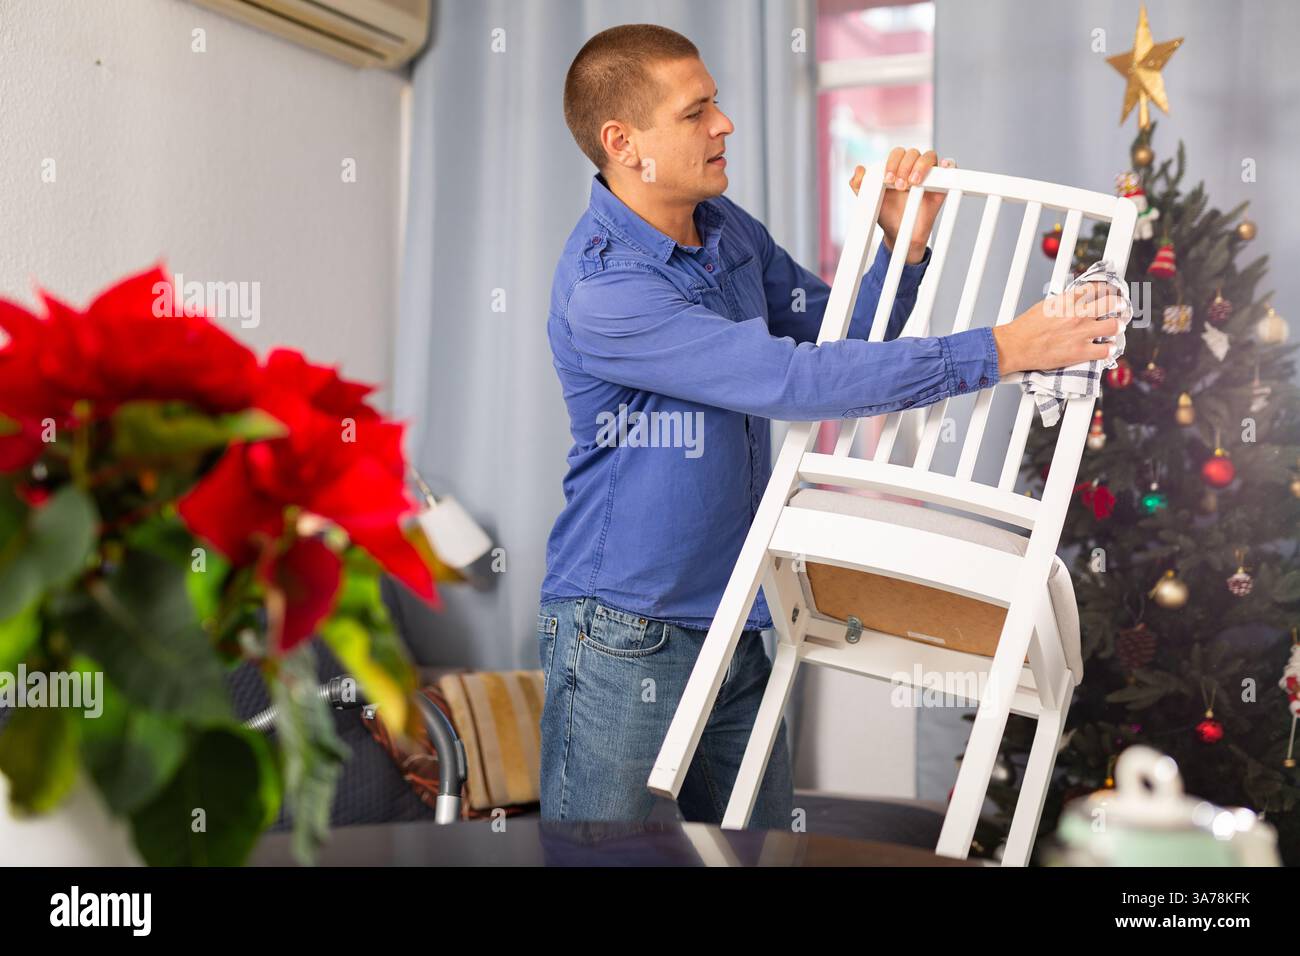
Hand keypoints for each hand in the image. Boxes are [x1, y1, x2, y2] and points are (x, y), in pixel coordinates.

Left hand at [850, 148, 952, 263]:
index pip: (897, 153)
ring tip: (914, 183)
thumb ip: (859, 184)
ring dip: (921, 165)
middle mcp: (913, 166)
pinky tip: (943, 167)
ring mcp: (929, 174)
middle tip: (899, 186)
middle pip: (913, 152)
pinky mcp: (943, 183)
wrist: (899, 234)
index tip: (887, 180)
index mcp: (897, 166)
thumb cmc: (885, 214)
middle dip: (905, 166)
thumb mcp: (868, 200)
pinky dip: (948, 163)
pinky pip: (950, 166)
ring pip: (930, 156)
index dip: (892, 163)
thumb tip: (859, 169)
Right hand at [992, 284, 1124, 373]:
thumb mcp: (1045, 305)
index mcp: (1067, 300)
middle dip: (1119, 305)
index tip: (1110, 292)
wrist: (1014, 347)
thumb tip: (1074, 300)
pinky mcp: (1079, 352)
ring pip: (1114, 326)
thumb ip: (1063, 302)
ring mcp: (1080, 333)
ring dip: (1117, 327)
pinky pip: (1106, 350)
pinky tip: (1106, 348)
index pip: (1097, 287)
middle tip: (1120, 308)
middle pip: (1112, 303)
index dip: (1107, 289)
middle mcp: (1077, 314)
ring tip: (1114, 329)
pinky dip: (1108, 349)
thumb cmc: (1025, 328)